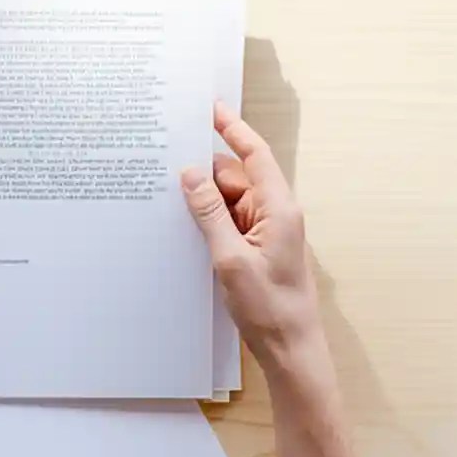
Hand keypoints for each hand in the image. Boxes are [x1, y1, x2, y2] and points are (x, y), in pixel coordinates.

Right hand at [181, 103, 319, 355]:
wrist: (291, 348)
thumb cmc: (268, 308)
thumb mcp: (230, 259)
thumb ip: (209, 214)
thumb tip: (190, 175)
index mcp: (278, 208)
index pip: (254, 155)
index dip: (233, 128)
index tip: (211, 108)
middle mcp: (275, 213)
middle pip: (236, 177)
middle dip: (204, 171)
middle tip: (165, 163)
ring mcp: (266, 231)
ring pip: (229, 200)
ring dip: (203, 199)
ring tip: (166, 197)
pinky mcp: (257, 248)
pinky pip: (229, 221)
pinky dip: (208, 219)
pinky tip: (184, 224)